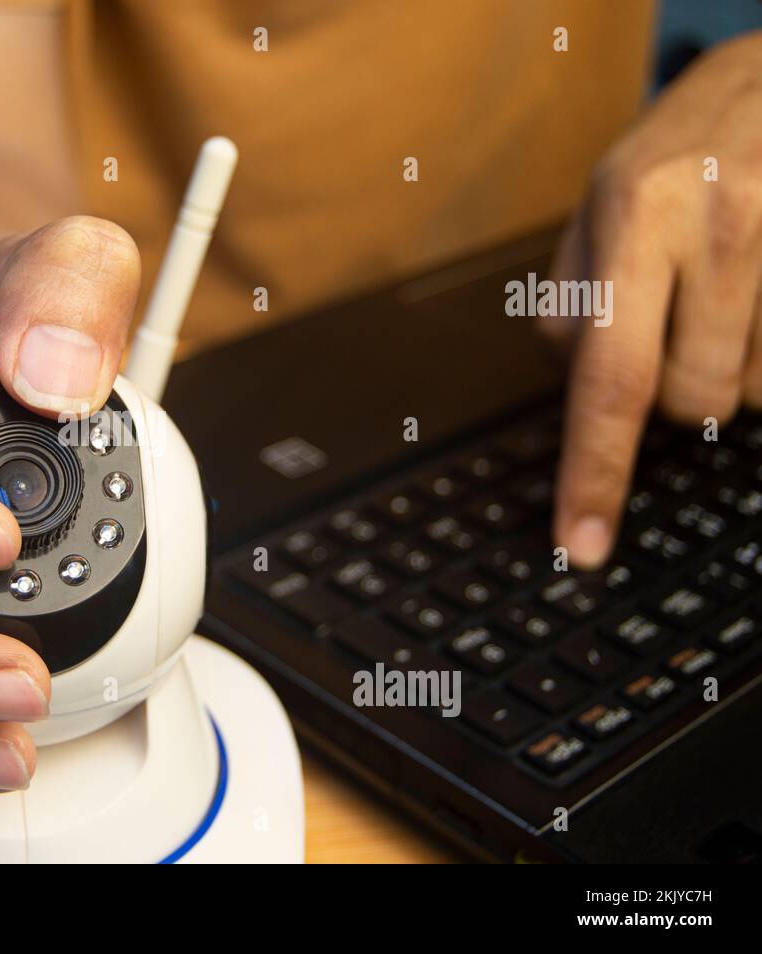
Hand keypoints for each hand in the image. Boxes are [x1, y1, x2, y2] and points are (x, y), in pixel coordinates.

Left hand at [550, 32, 761, 567]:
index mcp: (635, 213)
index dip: (594, 472)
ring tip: (737, 291)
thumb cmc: (691, 148)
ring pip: (755, 393)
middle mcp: (720, 225)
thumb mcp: (607, 199)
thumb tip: (571, 377)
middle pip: (690, 401)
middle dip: (679, 387)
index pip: (607, 376)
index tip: (583, 544)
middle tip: (686, 318)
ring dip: (739, 367)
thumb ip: (576, 295)